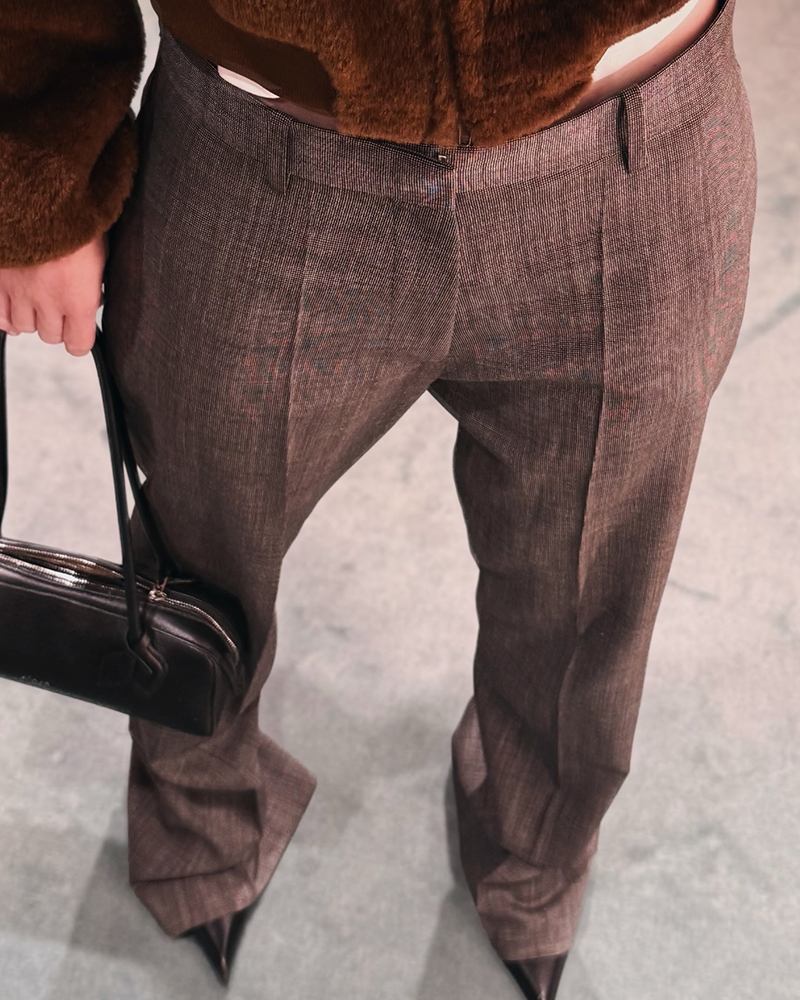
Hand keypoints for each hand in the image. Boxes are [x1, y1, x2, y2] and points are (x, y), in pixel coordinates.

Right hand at [0, 231, 108, 356]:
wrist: (42, 196)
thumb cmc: (77, 221)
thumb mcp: (101, 256)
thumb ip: (94, 283)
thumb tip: (93, 296)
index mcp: (79, 300)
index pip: (78, 344)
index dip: (79, 341)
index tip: (79, 334)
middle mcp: (48, 302)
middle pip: (50, 336)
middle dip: (57, 326)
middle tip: (60, 311)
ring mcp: (20, 292)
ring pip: (24, 327)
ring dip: (32, 319)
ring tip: (38, 305)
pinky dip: (6, 318)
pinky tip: (13, 314)